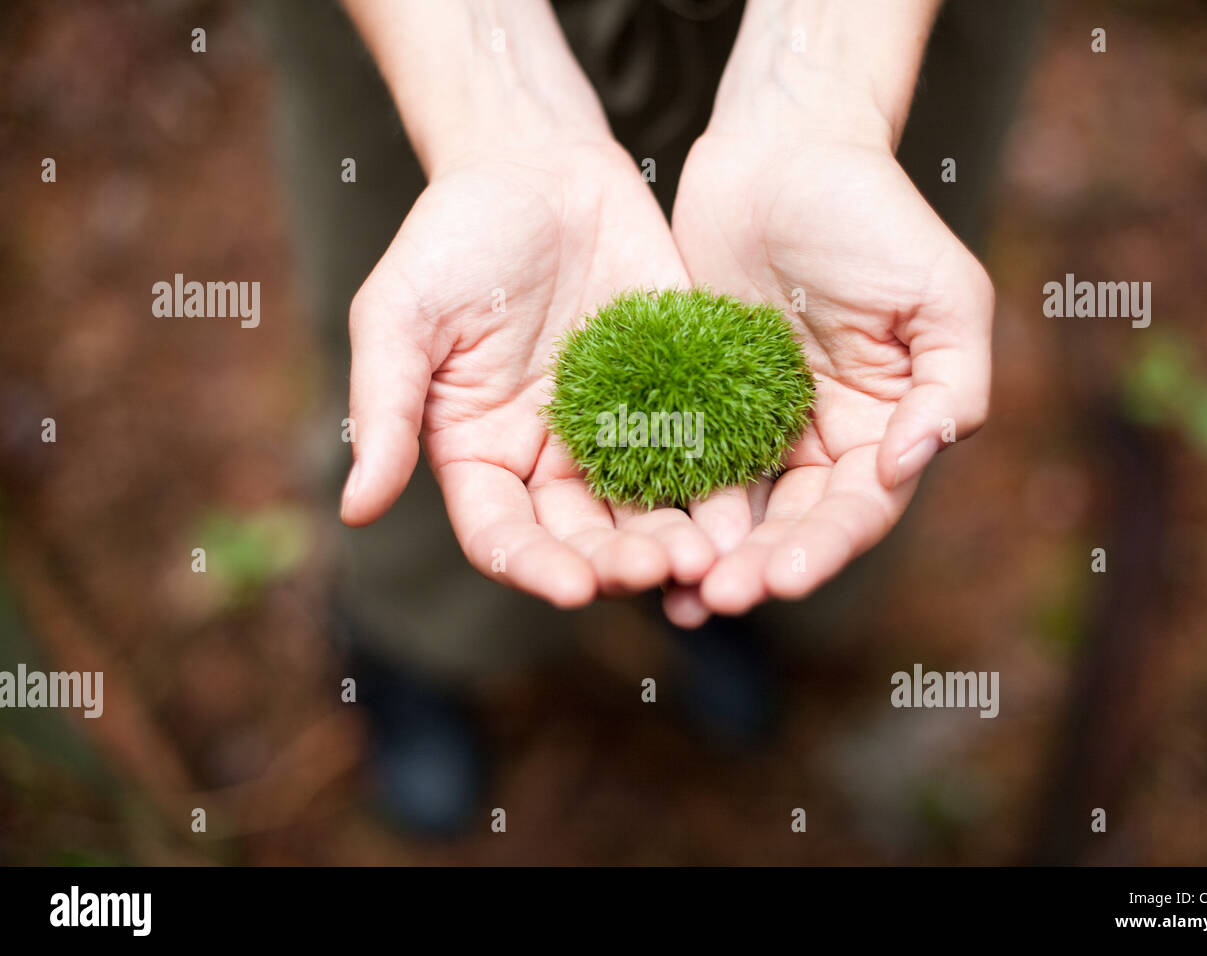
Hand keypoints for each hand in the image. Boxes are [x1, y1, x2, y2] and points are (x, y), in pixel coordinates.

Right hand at [340, 138, 717, 606]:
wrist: (540, 165)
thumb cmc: (455, 235)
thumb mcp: (400, 314)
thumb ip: (383, 408)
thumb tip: (356, 510)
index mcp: (480, 456)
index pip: (503, 536)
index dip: (534, 567)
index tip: (574, 588)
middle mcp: (551, 459)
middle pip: (585, 537)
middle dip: (620, 561)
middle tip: (662, 568)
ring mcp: (619, 430)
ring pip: (648, 507)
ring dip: (676, 537)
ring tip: (710, 553)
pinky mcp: (676, 394)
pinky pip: (701, 448)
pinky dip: (721, 481)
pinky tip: (745, 503)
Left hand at [663, 130, 992, 625]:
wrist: (780, 153)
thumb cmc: (872, 214)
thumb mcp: (943, 294)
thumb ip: (952, 384)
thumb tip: (911, 463)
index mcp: (884, 428)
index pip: (858, 509)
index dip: (824, 548)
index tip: (782, 577)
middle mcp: (819, 441)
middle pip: (790, 526)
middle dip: (757, 566)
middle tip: (715, 598)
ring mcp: (753, 425)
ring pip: (732, 511)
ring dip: (707, 556)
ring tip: (674, 596)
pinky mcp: (693, 402)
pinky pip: (677, 463)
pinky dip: (662, 503)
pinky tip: (634, 536)